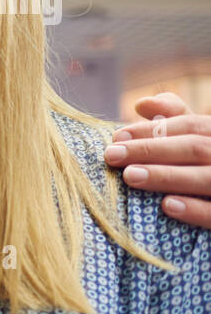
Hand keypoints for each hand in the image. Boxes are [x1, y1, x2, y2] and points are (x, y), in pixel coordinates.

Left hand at [107, 92, 210, 227]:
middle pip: (195, 148)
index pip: (192, 126)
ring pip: (206, 178)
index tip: (117, 135)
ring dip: (167, 176)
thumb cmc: (208, 171)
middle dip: (151, 150)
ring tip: (129, 176)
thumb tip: (142, 103)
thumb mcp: (198, 144)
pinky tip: (167, 206)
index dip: (154, 129)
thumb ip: (174, 122)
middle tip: (111, 155)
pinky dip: (195, 209)